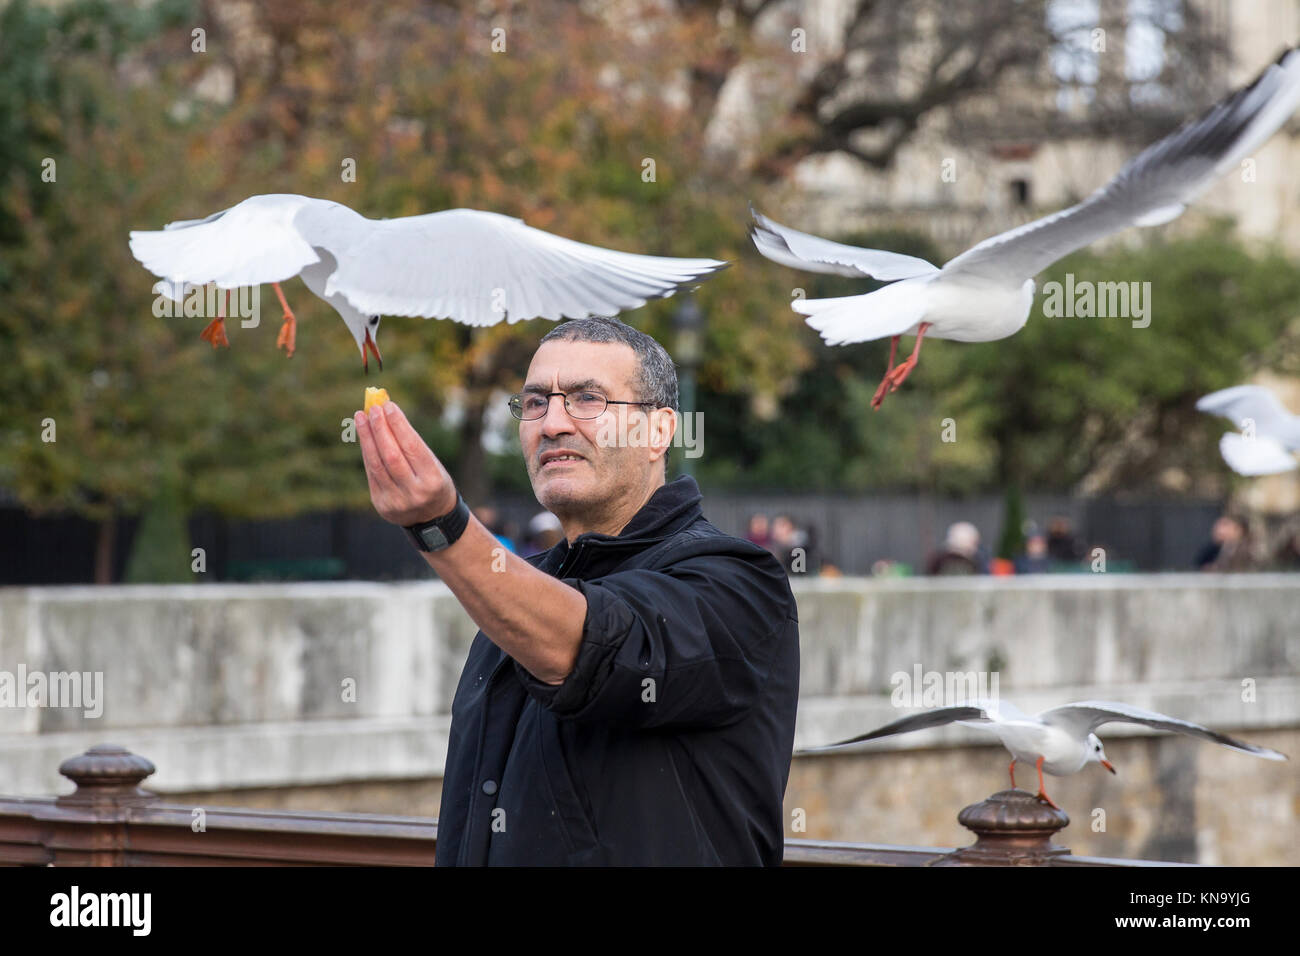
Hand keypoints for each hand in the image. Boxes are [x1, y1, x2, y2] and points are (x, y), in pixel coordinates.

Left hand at [355, 401, 457, 526]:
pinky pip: (371, 474)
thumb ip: (411, 443)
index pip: (412, 447)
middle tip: (373, 409)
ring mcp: (397, 501)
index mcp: (433, 480)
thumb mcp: (433, 464)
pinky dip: (367, 452)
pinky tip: (364, 436)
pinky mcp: (382, 505)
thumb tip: (387, 412)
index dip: (398, 425)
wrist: (432, 518)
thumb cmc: (433, 481)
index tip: (388, 406)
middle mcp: (415, 492)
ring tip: (361, 417)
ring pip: (377, 464)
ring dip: (367, 438)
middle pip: (391, 456)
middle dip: (380, 429)